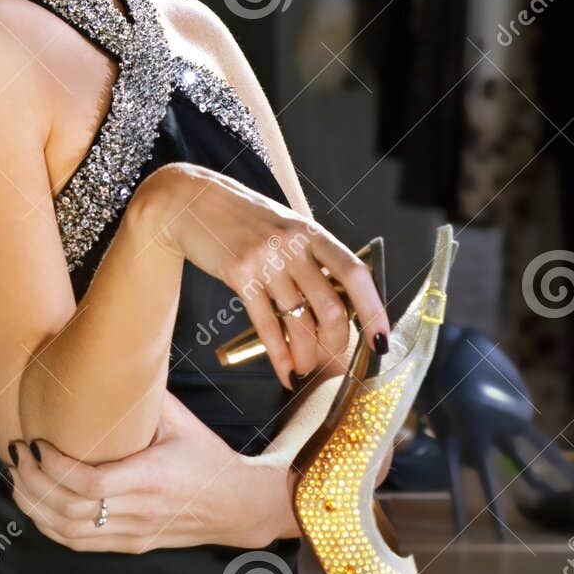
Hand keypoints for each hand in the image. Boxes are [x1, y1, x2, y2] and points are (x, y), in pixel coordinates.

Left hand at [7, 390, 295, 552]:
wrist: (238, 504)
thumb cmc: (206, 455)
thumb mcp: (181, 421)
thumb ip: (146, 396)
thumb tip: (113, 354)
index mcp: (151, 478)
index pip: (90, 484)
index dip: (53, 467)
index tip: (36, 442)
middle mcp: (140, 511)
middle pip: (70, 510)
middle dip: (33, 483)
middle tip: (16, 455)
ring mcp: (134, 533)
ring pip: (69, 533)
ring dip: (35, 507)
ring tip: (18, 478)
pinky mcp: (131, 545)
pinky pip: (80, 544)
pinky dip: (50, 526)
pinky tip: (35, 504)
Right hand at [135, 163, 389, 388]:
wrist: (192, 202)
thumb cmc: (243, 218)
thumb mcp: (285, 227)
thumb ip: (311, 257)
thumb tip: (337, 304)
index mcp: (311, 232)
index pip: (355, 274)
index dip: (373, 310)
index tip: (382, 339)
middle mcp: (292, 245)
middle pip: (330, 307)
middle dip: (335, 342)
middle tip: (330, 358)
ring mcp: (265, 260)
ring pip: (298, 322)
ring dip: (306, 354)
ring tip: (305, 367)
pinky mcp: (239, 275)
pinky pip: (265, 326)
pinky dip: (279, 356)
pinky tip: (284, 372)